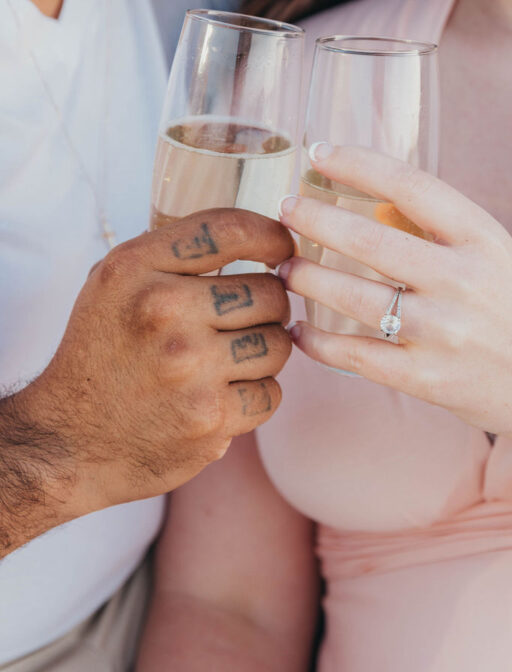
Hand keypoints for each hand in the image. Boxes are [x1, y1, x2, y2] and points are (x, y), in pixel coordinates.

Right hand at [22, 210, 294, 516]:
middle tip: (249, 320)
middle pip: (269, 292)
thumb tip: (260, 237)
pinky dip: (257, 395)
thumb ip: (174, 255)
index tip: (282, 247)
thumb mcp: (115, 284)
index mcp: (135, 269)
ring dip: (266, 352)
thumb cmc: (103, 355)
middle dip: (269, 306)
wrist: (69, 442)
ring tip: (234, 359)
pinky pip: (272, 393)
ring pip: (279, 343)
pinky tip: (226, 395)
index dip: (270, 235)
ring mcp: (189, 366)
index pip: (228, 230)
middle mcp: (162, 310)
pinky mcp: (209, 417)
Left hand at [279, 146, 511, 448]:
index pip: (411, 184)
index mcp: (482, 239)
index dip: (358, 163)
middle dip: (314, 219)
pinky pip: (355, 356)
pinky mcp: (428, 379)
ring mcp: (443, 332)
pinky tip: (299, 332)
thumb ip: (440, 232)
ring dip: (307, 279)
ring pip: (352, 297)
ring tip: (284, 269)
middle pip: (369, 239)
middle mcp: (462, 280)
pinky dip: (318, 343)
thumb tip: (373, 202)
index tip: (319, 151)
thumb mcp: (497, 257)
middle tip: (284, 210)